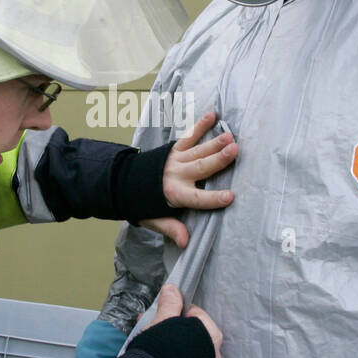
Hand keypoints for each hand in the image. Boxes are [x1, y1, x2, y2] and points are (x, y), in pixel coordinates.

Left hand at [139, 111, 236, 248]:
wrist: (123, 183)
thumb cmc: (143, 204)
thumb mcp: (154, 220)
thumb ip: (171, 229)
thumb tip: (186, 242)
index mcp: (174, 195)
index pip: (197, 199)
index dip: (213, 199)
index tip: (230, 196)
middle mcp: (176, 175)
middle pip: (201, 168)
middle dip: (218, 160)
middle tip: (234, 150)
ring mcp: (176, 160)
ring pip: (199, 151)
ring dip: (215, 143)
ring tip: (230, 136)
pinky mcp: (174, 149)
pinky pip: (189, 136)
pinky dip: (200, 125)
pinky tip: (212, 115)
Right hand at [148, 283, 221, 357]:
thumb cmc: (162, 350)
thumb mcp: (163, 321)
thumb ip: (169, 304)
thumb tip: (172, 289)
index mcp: (211, 334)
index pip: (195, 313)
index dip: (176, 310)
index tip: (163, 313)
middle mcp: (212, 352)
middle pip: (191, 331)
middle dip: (171, 327)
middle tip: (153, 326)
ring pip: (186, 348)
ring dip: (169, 342)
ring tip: (150, 341)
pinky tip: (157, 357)